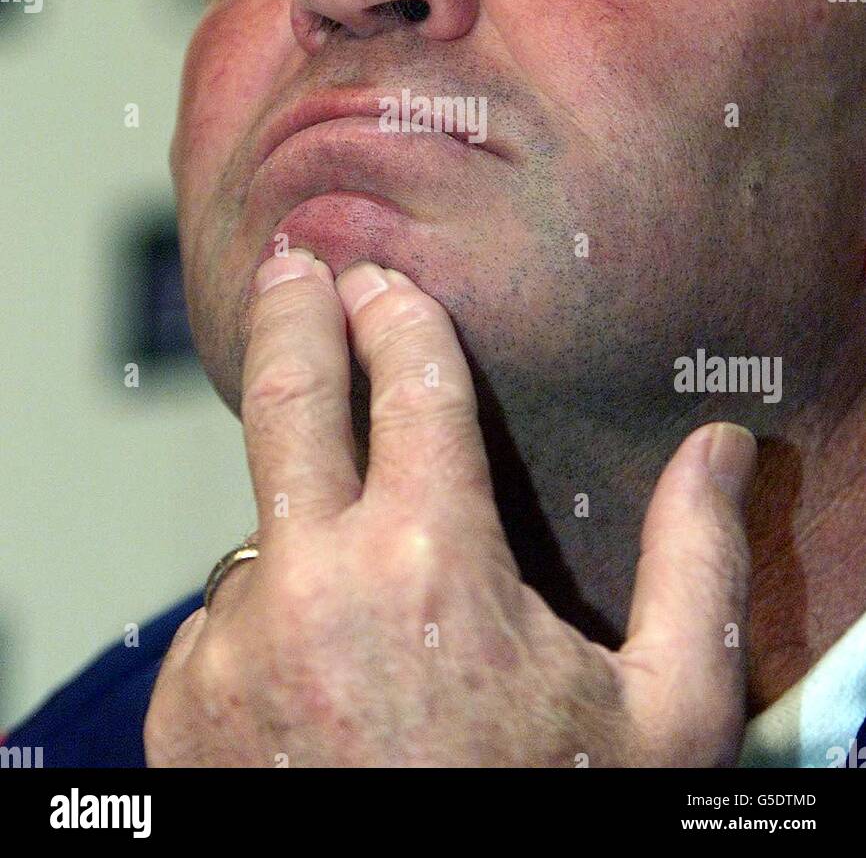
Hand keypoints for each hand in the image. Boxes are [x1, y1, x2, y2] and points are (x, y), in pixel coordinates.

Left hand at [144, 249, 755, 767]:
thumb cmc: (549, 829)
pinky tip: (322, 674)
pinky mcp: (183, 709)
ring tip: (361, 588)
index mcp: (432, 563)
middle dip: (298, 313)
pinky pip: (226, 620)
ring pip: (262, 526)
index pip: (409, 380)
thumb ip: (694, 567)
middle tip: (295, 264)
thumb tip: (724, 450)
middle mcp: (313, 585)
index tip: (387, 280)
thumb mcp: (662, 721)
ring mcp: (233, 646)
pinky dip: (268, 620)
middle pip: (292, 396)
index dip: (401, 314)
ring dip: (302, 522)